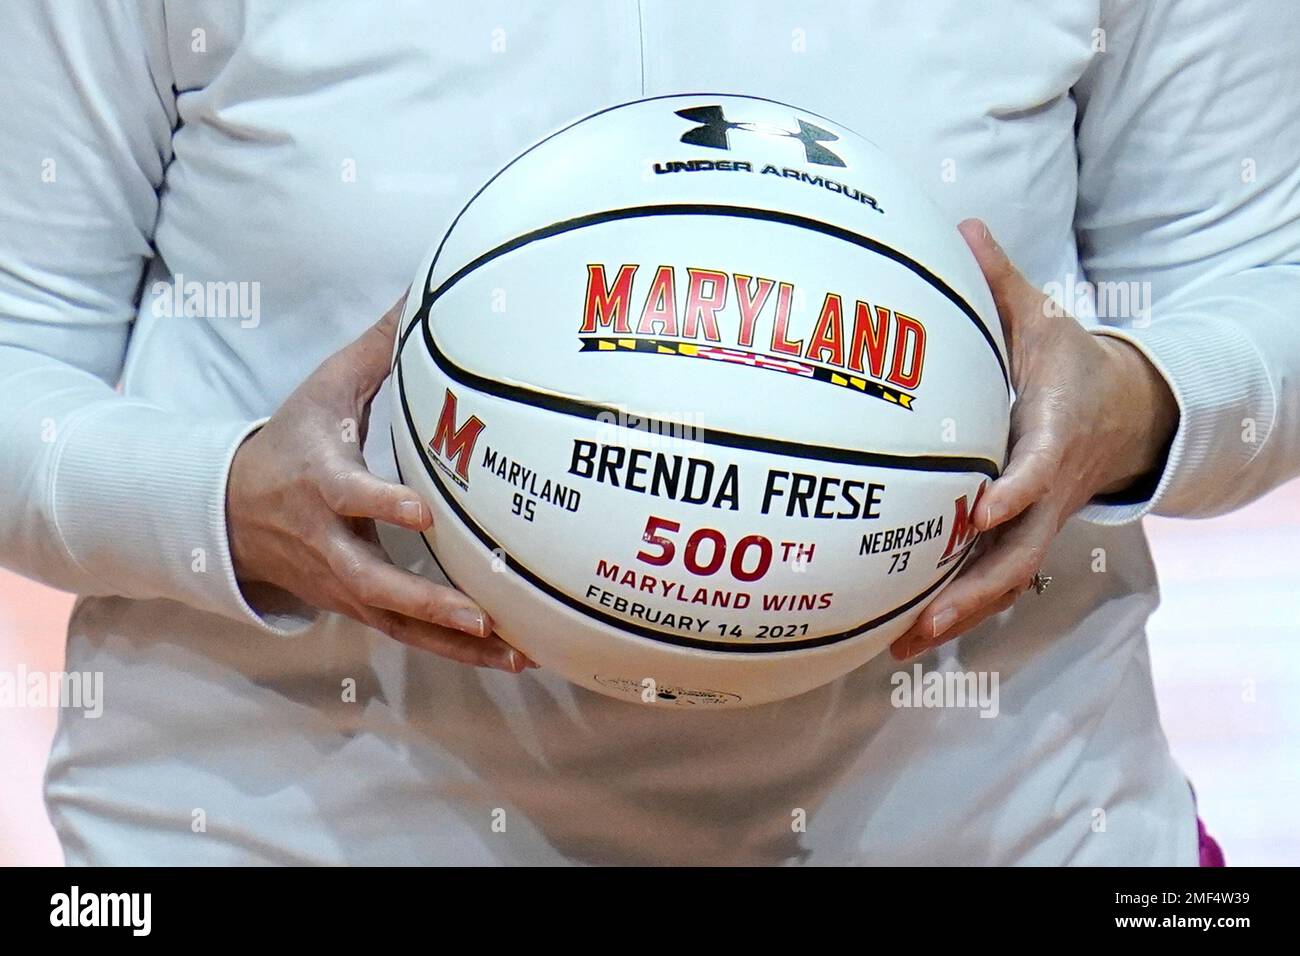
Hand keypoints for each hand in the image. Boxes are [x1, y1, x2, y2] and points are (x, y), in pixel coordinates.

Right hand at [228, 293, 533, 672]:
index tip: (422, 513)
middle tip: (480, 614)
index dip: (381, 505)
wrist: (231, 511)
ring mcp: (342, 584)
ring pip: (397, 622)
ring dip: (454, 642)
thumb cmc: (291, 443)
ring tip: (515, 652)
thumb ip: (377, 348)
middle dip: (427, 603)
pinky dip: (454, 651)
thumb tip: (422, 288)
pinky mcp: (358, 606)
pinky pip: (407, 636)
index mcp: (319, 483)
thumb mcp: (324, 390)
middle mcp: (328, 543)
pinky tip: (508, 656)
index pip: (348, 496)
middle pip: (375, 583)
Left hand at [890, 219, 1178, 659]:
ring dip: (958, 616)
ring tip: (902, 647)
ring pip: (1004, 581)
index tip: (980, 510)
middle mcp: (1048, 492)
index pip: (1040, 469)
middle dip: (973, 589)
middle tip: (922, 619)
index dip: (1015, 491)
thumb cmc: (1071, 362)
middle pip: (1018, 553)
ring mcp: (1037, 523)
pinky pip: (992, 579)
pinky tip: (905, 631)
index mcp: (1057, 434)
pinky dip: (957, 608)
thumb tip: (962, 223)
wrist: (1121, 410)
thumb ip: (1000, 281)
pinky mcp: (1022, 536)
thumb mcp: (1044, 317)